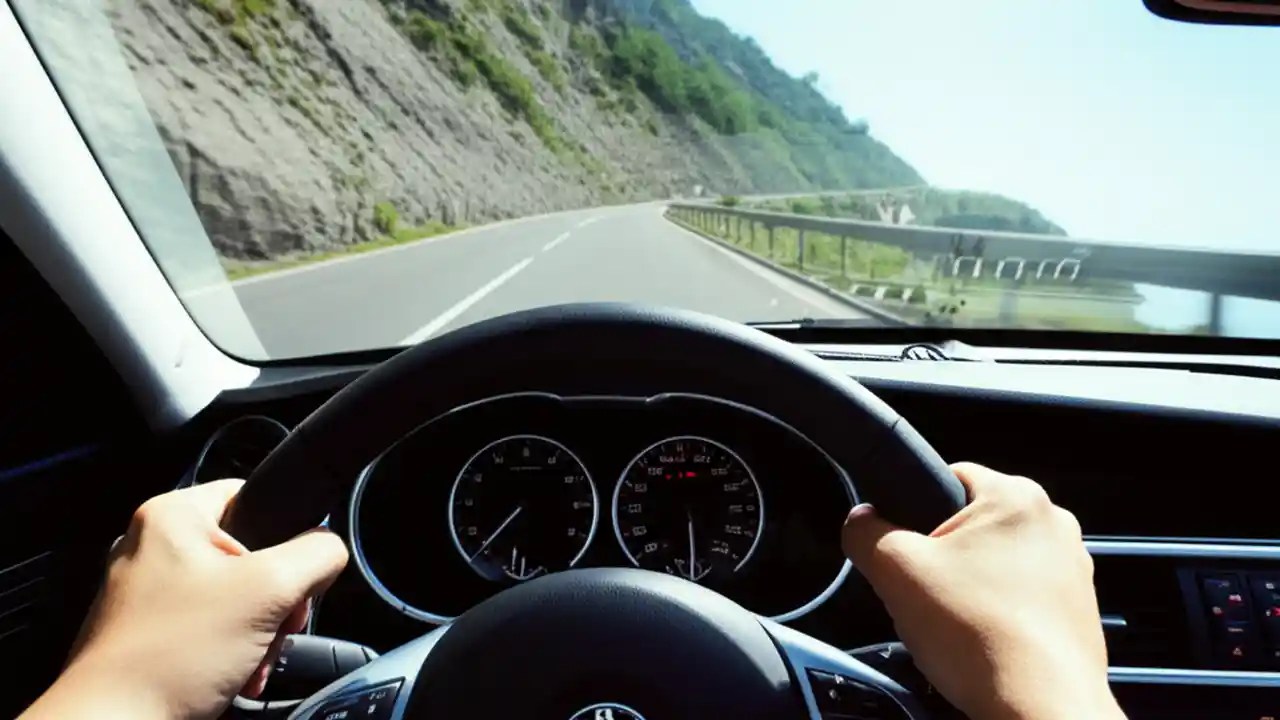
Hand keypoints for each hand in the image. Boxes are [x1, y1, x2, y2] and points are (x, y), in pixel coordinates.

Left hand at [21, 480, 347, 719]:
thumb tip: (329, 549)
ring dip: (259, 632)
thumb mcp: (270, 589)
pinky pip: (208, 628)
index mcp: (173, 516)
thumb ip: (317, 554)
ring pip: (234, 596)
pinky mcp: (147, 633)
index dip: (289, 536)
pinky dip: (231, 651)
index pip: (256, 496)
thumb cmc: (174, 655)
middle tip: (277, 625)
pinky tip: (236, 674)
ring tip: (253, 658)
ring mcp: (146, 592)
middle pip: (251, 554)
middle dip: (276, 600)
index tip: (295, 577)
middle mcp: (152, 546)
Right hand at [842, 463, 1122, 719]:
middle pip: (971, 525)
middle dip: (943, 557)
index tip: (904, 548)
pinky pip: (1022, 599)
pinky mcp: (1079, 611)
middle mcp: (1055, 524)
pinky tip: (982, 643)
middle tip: (926, 592)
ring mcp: (1074, 569)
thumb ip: (865, 532)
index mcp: (1016, 496)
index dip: (913, 511)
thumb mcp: (895, 571)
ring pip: (997, 564)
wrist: (1039, 707)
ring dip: (972, 588)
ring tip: (956, 624)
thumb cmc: (980, 635)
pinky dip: (999, 615)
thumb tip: (859, 521)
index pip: (946, 476)